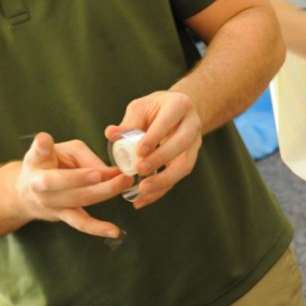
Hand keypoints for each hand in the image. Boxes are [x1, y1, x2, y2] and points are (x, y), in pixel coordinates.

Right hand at [16, 132, 131, 237]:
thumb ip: (87, 158)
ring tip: (124, 182)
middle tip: (112, 169)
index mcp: (36, 161)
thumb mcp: (66, 151)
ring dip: (104, 192)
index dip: (42, 148)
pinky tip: (115, 231)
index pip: (38, 153)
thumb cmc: (52, 164)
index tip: (45, 141)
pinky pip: (80, 223)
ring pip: (77, 199)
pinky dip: (98, 228)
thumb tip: (111, 172)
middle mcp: (38, 184)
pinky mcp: (62, 216)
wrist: (28, 193)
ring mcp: (50, 203)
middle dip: (86, 176)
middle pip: (60, 181)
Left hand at [106, 90, 202, 207]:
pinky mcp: (189, 160)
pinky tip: (143, 200)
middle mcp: (192, 125)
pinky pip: (177, 178)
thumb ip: (128, 122)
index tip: (139, 151)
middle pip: (181, 143)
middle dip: (161, 158)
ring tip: (143, 190)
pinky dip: (160, 191)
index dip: (155, 136)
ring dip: (164, 180)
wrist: (178, 113)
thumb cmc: (155, 108)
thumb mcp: (141, 108)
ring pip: (185, 165)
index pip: (169, 120)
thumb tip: (111, 134)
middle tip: (140, 169)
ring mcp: (195, 144)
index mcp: (179, 105)